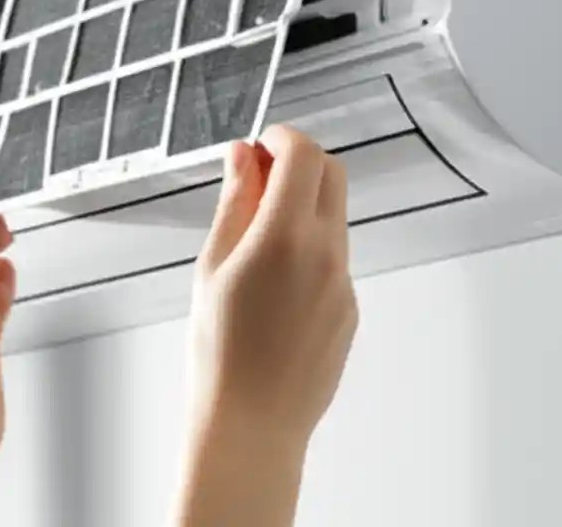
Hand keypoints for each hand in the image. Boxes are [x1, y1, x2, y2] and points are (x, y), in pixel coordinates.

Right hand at [171, 125, 356, 526]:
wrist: (251, 423)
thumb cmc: (218, 353)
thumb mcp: (211, 266)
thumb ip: (234, 202)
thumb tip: (242, 156)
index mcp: (285, 238)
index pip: (304, 155)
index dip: (282, 138)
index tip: (260, 144)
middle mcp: (326, 254)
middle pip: (332, 176)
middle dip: (300, 162)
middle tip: (260, 176)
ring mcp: (344, 283)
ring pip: (334, 218)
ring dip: (303, 206)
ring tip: (255, 238)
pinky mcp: (350, 308)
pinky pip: (334, 259)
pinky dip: (309, 247)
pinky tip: (272, 285)